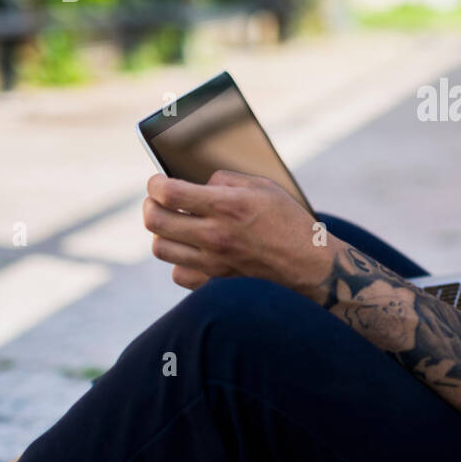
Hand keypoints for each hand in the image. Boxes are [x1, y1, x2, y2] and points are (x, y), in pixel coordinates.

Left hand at [142, 170, 328, 293]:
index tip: (157, 181)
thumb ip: (226, 179)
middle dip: (150, 205)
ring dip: (161, 233)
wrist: (310, 265)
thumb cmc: (290, 222)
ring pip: (160, 248)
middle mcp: (214, 235)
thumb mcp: (264, 187)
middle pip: (155, 221)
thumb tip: (198, 183)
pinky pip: (178, 273)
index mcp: (226, 206)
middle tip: (157, 201)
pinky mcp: (215, 282)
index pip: (169, 193)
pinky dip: (179, 260)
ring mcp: (212, 262)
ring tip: (174, 225)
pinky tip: (191, 250)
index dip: (155, 184)